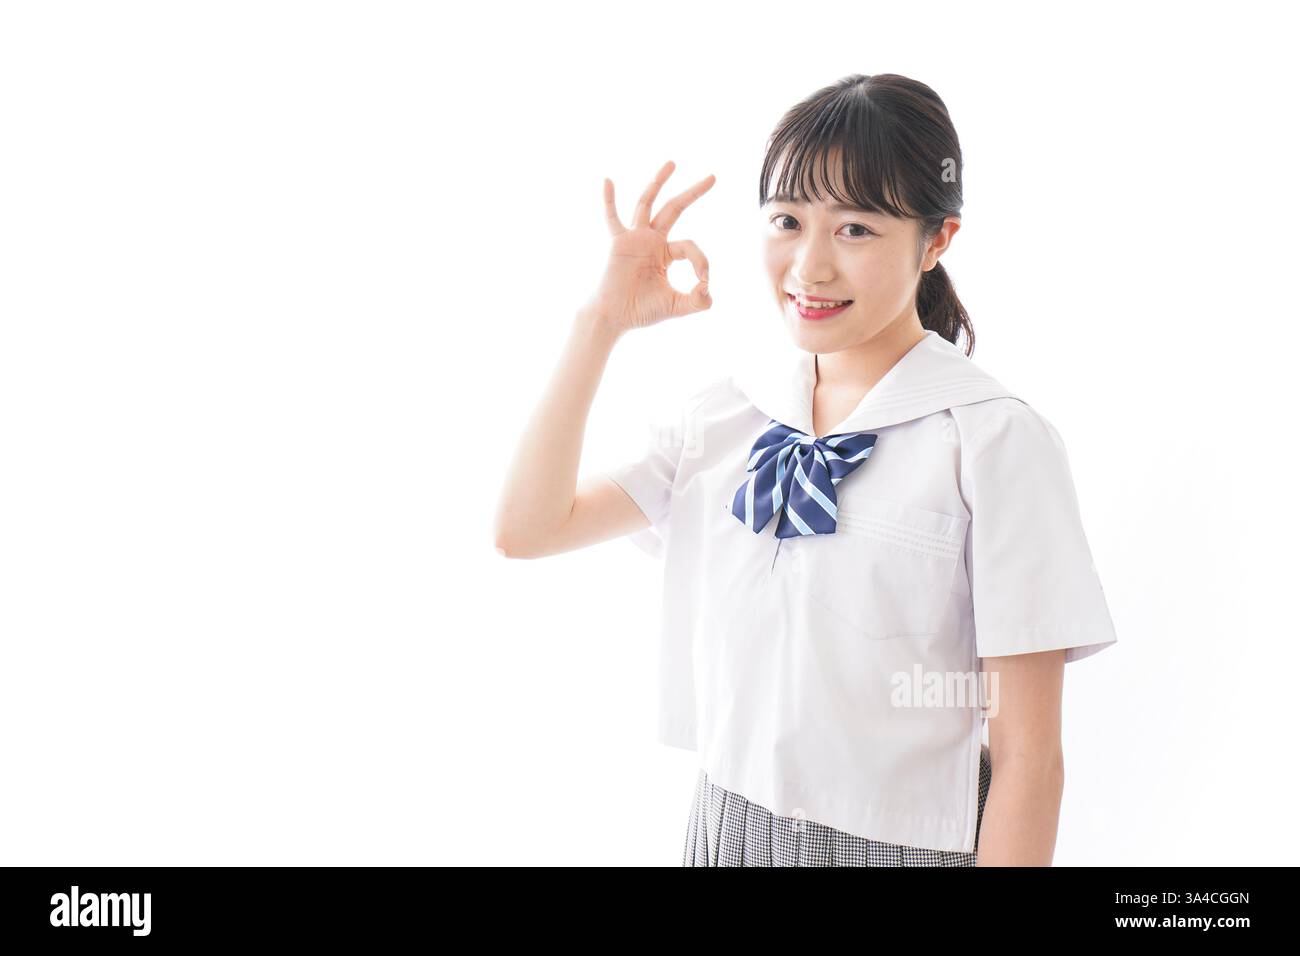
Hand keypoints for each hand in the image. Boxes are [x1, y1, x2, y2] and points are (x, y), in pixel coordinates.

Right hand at [583, 160, 714, 333]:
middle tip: (713, 177)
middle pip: (674, 209)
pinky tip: (608, 180)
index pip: (690, 245)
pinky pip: (612, 218)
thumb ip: (697, 301)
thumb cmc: (642, 311)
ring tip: (673, 163)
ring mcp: (634, 239)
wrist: (615, 318)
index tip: (704, 281)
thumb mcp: (677, 305)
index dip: (702, 261)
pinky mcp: (619, 243)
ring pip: (648, 204)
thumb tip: (708, 289)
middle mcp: (651, 240)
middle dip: (693, 192)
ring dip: (659, 182)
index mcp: (665, 253)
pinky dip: (609, 200)